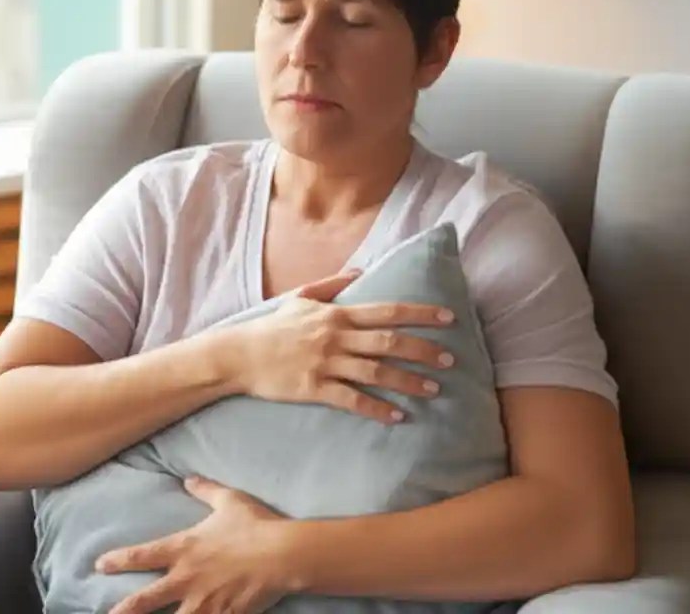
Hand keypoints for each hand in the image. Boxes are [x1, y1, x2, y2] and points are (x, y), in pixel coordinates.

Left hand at [97, 476, 291, 613]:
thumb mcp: (228, 501)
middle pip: (145, 600)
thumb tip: (189, 479)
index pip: (141, 556)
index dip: (118, 560)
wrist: (283, 554)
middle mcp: (186, 578)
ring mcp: (203, 602)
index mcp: (184, 549)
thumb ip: (205, 490)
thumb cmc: (255, 525)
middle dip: (124, 610)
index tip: (101, 565)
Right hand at [228, 269, 456, 423]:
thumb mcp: (299, 298)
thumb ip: (332, 285)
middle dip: (424, 350)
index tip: (449, 318)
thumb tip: (361, 272)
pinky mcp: (314, 388)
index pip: (388, 311)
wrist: (238, 355)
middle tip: (450, 360)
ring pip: (376, 372)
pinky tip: (397, 416)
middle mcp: (335, 337)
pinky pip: (352, 400)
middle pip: (389, 342)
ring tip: (433, 390)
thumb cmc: (270, 327)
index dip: (421, 314)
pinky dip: (377, 408)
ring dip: (408, 381)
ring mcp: (325, 363)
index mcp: (336, 314)